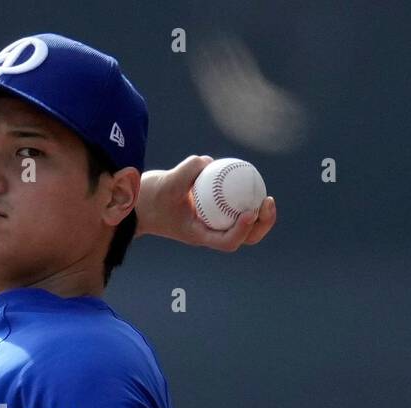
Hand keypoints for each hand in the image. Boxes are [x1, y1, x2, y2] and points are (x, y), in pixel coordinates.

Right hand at [137, 155, 277, 250]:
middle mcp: (211, 232)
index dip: (242, 231)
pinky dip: (247, 199)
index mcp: (199, 234)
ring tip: (268, 198)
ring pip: (245, 226)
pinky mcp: (216, 212)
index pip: (226, 241)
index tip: (249, 212)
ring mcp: (215, 223)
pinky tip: (253, 182)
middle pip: (244, 239)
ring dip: (260, 216)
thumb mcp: (166, 182)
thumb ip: (187, 171)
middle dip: (261, 225)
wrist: (142, 203)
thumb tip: (209, 162)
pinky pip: (238, 208)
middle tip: (267, 202)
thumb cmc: (152, 197)